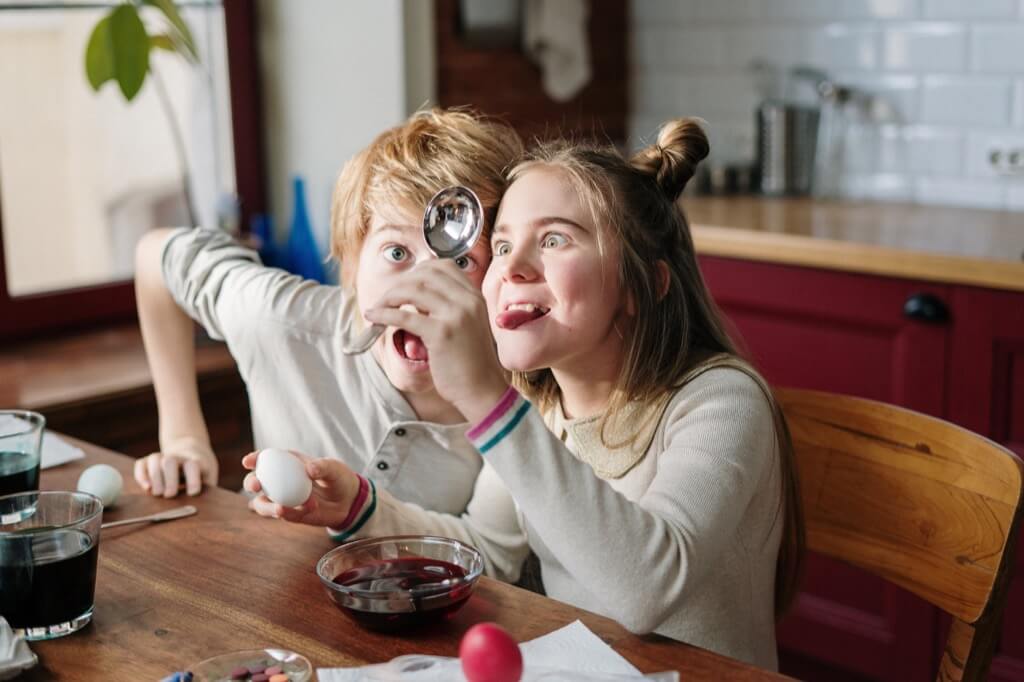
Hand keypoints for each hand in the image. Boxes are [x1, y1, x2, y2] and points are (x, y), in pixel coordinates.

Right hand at [134, 436, 218, 497]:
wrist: (192, 451)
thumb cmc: (202, 473)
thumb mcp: (209, 479)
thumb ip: (206, 491)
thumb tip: (201, 509)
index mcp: (196, 462)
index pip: (194, 465)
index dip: (193, 479)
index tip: (193, 493)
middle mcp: (178, 457)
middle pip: (170, 461)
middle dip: (169, 479)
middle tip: (170, 495)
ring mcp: (163, 457)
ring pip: (155, 459)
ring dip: (155, 477)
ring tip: (157, 494)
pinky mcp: (149, 462)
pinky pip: (141, 464)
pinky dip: (141, 475)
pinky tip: (146, 488)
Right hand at [241, 451, 360, 527]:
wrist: (348, 501)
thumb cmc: (338, 478)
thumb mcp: (335, 468)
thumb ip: (323, 466)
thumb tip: (310, 469)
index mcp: (286, 462)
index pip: (265, 459)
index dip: (254, 459)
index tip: (248, 462)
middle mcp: (279, 481)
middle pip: (256, 482)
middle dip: (251, 483)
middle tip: (257, 486)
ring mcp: (282, 499)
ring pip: (263, 504)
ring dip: (268, 507)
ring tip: (281, 509)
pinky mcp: (290, 514)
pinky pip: (284, 515)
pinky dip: (293, 513)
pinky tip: (311, 507)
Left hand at [364, 259, 508, 420]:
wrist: (483, 390)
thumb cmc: (471, 363)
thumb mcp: (467, 326)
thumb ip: (448, 308)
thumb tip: (415, 298)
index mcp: (475, 297)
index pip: (444, 266)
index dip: (418, 271)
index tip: (404, 284)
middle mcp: (468, 300)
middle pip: (425, 273)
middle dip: (401, 282)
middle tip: (387, 297)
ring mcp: (456, 315)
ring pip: (413, 289)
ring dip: (389, 296)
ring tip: (378, 307)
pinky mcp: (441, 333)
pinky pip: (405, 316)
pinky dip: (384, 314)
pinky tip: (374, 317)